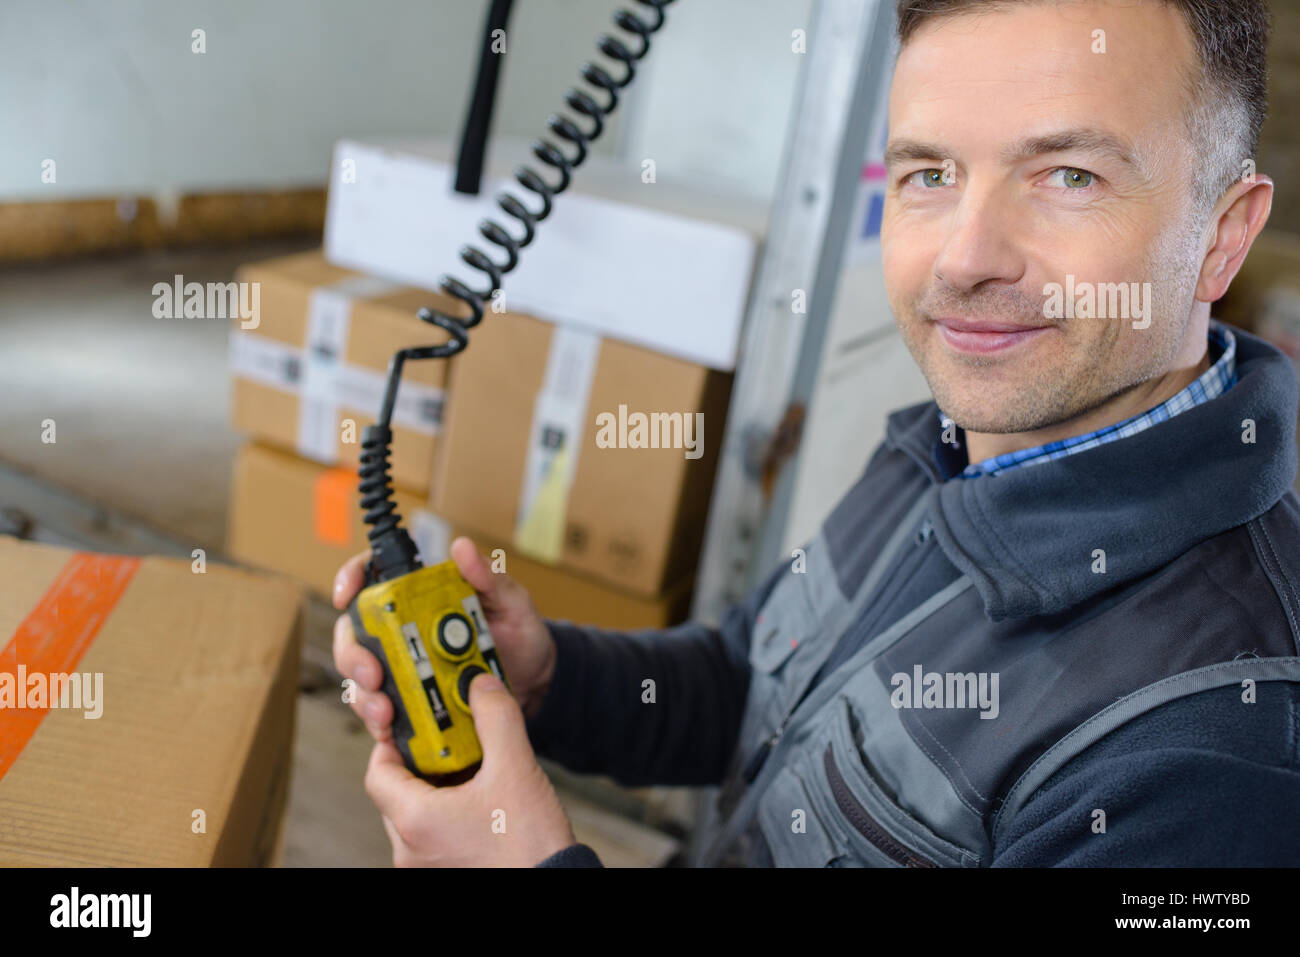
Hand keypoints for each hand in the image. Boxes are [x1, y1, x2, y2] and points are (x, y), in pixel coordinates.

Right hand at [332, 537, 557, 744]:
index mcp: (422, 598)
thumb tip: (462, 549)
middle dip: (352, 655)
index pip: (374, 577)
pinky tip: (390, 730)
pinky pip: (382, 712)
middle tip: (371, 674)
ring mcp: (404, 668)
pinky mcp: (412, 701)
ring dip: (364, 695)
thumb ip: (489, 578)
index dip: (351, 579)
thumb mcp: (512, 603)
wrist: (537, 684)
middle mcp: (404, 631)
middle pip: (355, 634)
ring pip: (361, 678)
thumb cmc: (521, 636)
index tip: (346, 595)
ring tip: (385, 710)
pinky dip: (381, 723)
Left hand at [365, 669, 576, 866]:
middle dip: (419, 764)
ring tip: (469, 770)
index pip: (377, 772)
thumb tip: (482, 686)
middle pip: (395, 793)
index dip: (391, 743)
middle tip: (447, 743)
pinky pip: (432, 836)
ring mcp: (425, 867)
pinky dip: (447, 813)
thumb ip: (496, 718)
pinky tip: (479, 800)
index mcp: (415, 821)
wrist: (557, 882)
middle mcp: (410, 849)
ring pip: (414, 816)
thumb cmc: (531, 845)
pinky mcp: (445, 873)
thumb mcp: (516, 768)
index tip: (415, 726)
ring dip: (435, 790)